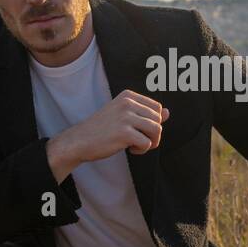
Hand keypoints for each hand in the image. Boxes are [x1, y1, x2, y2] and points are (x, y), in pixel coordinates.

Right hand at [46, 89, 169, 180]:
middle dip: (153, 134)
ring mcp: (125, 117)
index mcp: (128, 96)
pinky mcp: (124, 133)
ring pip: (157, 130)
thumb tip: (168, 112)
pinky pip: (147, 143)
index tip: (139, 130)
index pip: (157, 107)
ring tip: (136, 145)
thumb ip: (145, 114)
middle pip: (158, 119)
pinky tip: (130, 150)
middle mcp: (127, 103)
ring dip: (150, 142)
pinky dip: (142, 150)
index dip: (153, 122)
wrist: (79, 141)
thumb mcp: (123, 116)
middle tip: (138, 140)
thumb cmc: (102, 129)